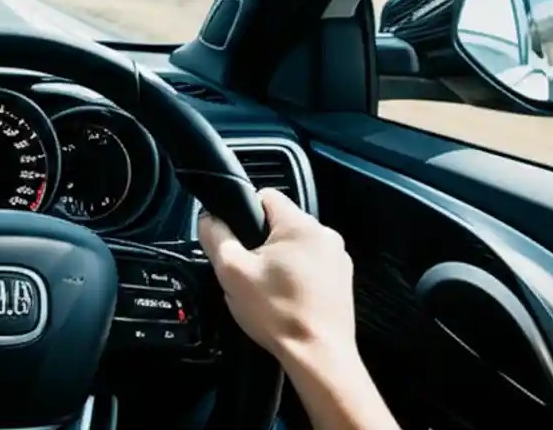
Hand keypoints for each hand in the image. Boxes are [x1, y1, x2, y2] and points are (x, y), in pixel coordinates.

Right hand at [197, 189, 355, 366]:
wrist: (318, 356)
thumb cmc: (278, 313)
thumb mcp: (232, 272)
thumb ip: (216, 237)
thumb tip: (209, 218)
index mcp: (301, 225)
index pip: (265, 195)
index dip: (243, 213)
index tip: (235, 240)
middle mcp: (326, 235)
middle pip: (280, 223)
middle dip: (260, 242)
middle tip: (247, 271)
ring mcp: (338, 259)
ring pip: (295, 246)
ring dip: (279, 261)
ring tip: (266, 290)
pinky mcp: (343, 281)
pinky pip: (311, 266)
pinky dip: (296, 277)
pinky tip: (286, 300)